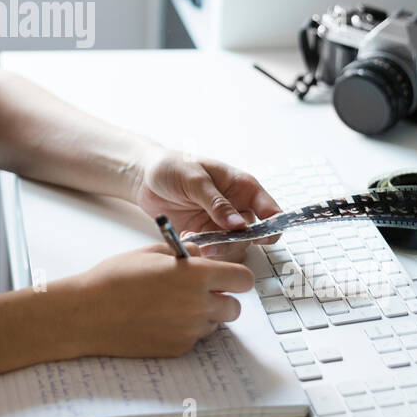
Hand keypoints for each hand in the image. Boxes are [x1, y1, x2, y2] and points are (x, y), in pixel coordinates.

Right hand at [66, 243, 254, 356]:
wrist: (88, 313)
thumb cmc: (115, 278)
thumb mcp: (150, 252)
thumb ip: (183, 253)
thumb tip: (199, 256)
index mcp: (196, 275)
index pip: (243, 279)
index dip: (235, 277)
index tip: (226, 277)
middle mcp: (199, 304)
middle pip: (234, 308)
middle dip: (221, 299)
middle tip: (197, 292)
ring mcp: (190, 330)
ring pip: (214, 324)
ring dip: (203, 315)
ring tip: (171, 305)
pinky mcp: (178, 349)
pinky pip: (193, 338)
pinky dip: (184, 330)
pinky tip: (159, 320)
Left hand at [131, 146, 281, 262]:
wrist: (144, 176)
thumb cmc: (172, 166)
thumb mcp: (194, 179)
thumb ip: (216, 202)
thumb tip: (238, 224)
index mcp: (242, 187)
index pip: (270, 211)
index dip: (272, 227)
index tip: (260, 238)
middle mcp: (236, 207)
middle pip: (252, 236)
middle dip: (234, 243)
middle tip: (212, 243)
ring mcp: (221, 223)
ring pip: (233, 247)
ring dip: (216, 249)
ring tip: (193, 239)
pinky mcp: (205, 234)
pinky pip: (213, 250)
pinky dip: (202, 251)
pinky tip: (186, 239)